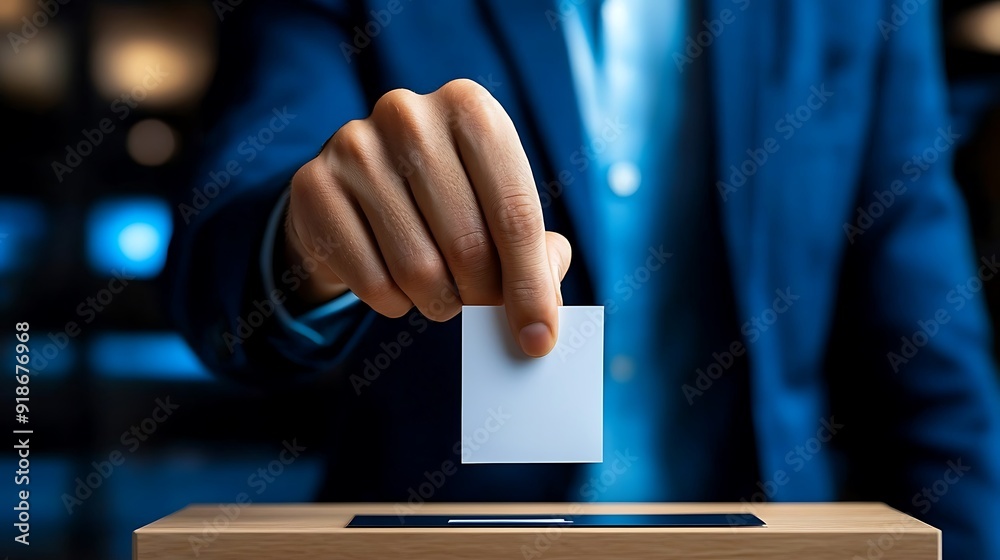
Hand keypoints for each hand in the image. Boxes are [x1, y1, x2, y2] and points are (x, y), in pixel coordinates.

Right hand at [285, 79, 570, 356]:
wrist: (354, 190)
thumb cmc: (445, 202)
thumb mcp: (497, 208)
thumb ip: (535, 253)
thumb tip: (542, 316)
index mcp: (470, 108)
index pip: (516, 212)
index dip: (531, 286)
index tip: (539, 338)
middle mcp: (409, 115)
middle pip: (469, 244)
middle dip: (483, 294)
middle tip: (480, 304)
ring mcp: (354, 148)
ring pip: (419, 269)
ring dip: (439, 301)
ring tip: (440, 291)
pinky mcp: (314, 188)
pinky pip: (371, 281)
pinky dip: (394, 302)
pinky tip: (396, 284)